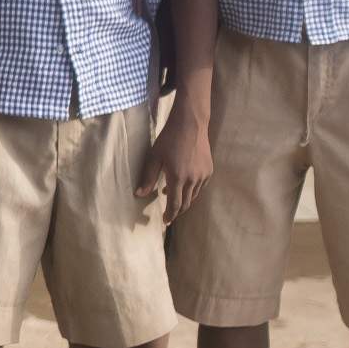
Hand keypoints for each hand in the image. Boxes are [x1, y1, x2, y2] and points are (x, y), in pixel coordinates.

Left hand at [136, 106, 211, 223]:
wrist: (190, 125)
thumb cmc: (168, 140)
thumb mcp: (154, 158)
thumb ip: (148, 178)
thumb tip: (139, 195)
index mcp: (177, 177)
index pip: (175, 205)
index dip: (170, 216)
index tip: (165, 222)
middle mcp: (193, 179)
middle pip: (186, 203)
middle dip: (177, 211)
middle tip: (168, 214)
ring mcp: (203, 175)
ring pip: (193, 196)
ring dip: (184, 200)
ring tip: (172, 196)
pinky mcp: (209, 170)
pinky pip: (200, 187)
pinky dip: (192, 191)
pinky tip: (183, 185)